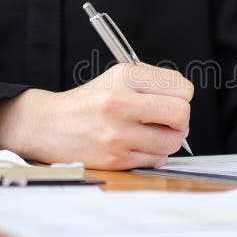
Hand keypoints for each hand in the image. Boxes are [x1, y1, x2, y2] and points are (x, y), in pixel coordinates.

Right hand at [0, 63, 193, 169]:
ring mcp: (117, 134)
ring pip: (173, 141)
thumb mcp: (118, 77)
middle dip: (181, 119)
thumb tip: (186, 100)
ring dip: (169, 138)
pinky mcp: (116, 159)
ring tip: (153, 132)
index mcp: (125, 77)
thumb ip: (154, 83)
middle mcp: (120, 103)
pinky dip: (154, 153)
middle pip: (181, 114)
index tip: (173, 98)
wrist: (49, 125)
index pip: (181, 88)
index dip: (182, 95)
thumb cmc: (90, 101)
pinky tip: (138, 144)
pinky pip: (157, 159)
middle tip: (169, 119)